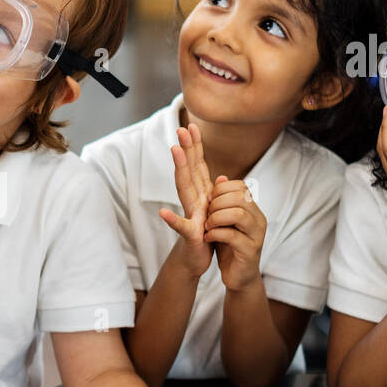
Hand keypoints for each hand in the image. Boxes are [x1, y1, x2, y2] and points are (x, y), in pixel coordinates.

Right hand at [159, 124, 216, 279]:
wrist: (195, 260)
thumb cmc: (204, 234)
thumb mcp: (214, 211)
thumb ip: (214, 193)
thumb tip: (223, 176)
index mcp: (201, 194)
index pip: (198, 166)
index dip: (196, 147)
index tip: (193, 126)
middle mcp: (193, 201)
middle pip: (188, 171)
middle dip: (186, 149)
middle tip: (181, 128)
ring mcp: (190, 215)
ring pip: (184, 189)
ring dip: (180, 170)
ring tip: (175, 152)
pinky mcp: (190, 234)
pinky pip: (181, 226)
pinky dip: (172, 219)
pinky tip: (162, 212)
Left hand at [205, 178, 266, 291]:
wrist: (237, 275)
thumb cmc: (229, 246)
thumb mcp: (223, 221)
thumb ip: (222, 201)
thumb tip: (221, 177)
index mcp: (253, 210)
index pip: (241, 187)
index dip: (221, 190)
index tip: (209, 200)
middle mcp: (259, 220)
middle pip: (240, 198)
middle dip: (217, 203)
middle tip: (206, 215)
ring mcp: (257, 235)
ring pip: (238, 215)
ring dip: (216, 218)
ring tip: (207, 226)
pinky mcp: (250, 251)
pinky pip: (233, 236)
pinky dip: (216, 234)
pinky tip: (208, 237)